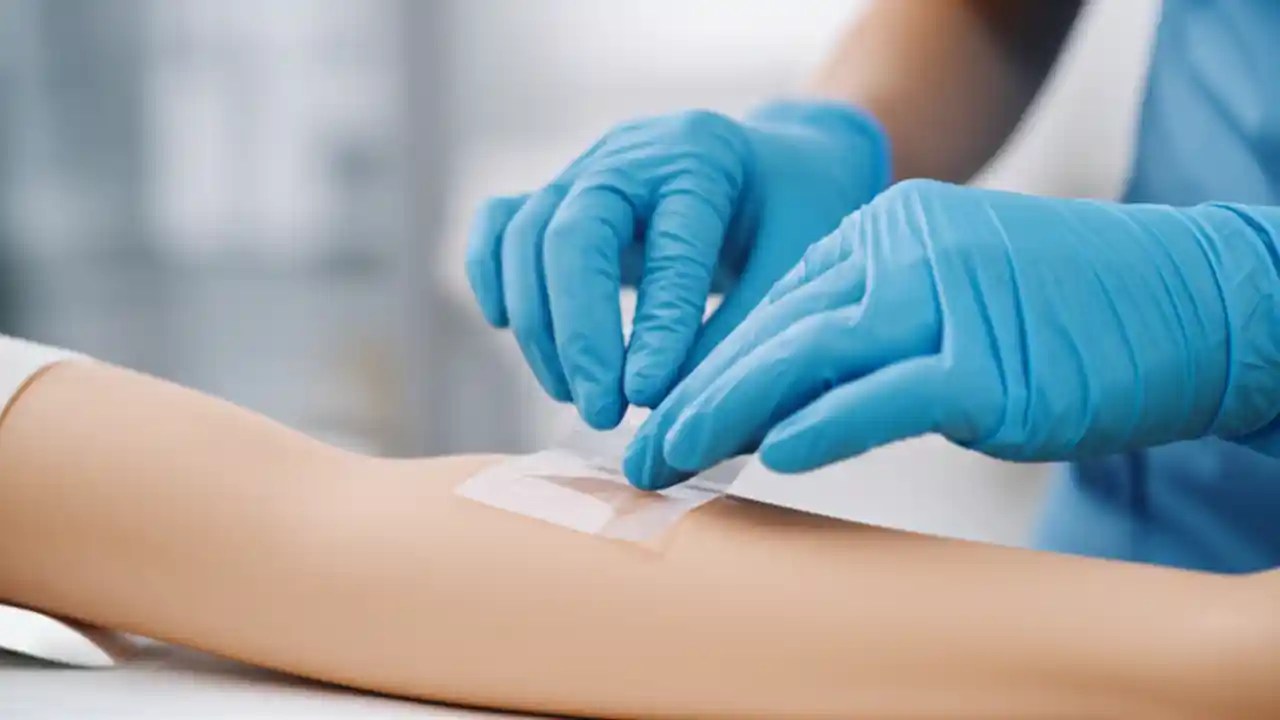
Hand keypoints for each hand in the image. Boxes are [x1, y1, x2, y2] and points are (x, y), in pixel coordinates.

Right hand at [465, 101, 887, 427]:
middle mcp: (631, 154)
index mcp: (703, 157)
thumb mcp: (800, 264)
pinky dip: (489, 276)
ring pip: (525, 239)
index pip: (670, 246)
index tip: (650, 399)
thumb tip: (679, 423)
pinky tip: (506, 330)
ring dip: (540, 330)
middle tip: (601, 413)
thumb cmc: (796, 215)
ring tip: (580, 399)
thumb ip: (744, 335)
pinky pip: (498, 226)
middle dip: (580, 334)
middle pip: (573, 235)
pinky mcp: (554, 199)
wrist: (776, 167)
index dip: (658, 328)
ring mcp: (583, 171)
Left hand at [624, 180, 1279, 488]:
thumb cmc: (1071, 312)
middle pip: (777, 327)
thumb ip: (876, 332)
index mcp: (893, 229)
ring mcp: (948, 299)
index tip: (670, 414)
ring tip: (674, 458)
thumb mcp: (957, 298)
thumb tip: (788, 404)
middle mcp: (908, 250)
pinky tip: (771, 452)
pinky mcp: (988, 362)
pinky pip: (883, 395)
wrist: (1193, 303)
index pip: (780, 303)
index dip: (716, 365)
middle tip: (644, 451)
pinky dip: (822, 424)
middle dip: (699, 393)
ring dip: (728, 412)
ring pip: (809, 354)